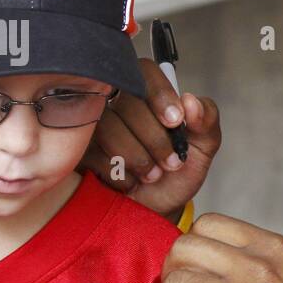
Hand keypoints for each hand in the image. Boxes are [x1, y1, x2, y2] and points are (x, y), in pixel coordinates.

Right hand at [81, 57, 220, 218]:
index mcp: (147, 93)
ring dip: (137, 157)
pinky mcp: (76, 147)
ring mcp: (91, 123)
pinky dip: (117, 172)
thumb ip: (206, 122)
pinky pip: (91, 151)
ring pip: (108, 126)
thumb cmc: (174, 175)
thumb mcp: (201, 149)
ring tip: (151, 175)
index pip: (145, 72)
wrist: (154, 210)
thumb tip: (192, 101)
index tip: (175, 122)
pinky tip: (127, 180)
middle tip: (171, 163)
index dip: (160, 96)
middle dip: (155, 138)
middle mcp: (115, 102)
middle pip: (126, 100)